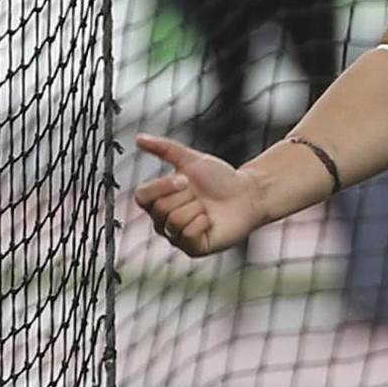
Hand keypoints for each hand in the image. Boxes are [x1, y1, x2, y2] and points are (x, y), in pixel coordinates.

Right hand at [132, 134, 267, 255]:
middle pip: (161, 208)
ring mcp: (177, 236)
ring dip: (197, 208)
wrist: (248, 194)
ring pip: (175, 221)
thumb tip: (139, 138)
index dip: (161, 186)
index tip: (185, 178)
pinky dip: (203, 222)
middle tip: (201, 194)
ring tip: (207, 207)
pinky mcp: (193, 248)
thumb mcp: (192, 160)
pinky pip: (188, 235)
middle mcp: (164, 220)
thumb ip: (165, 149)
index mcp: (159, 200)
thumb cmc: (220, 178)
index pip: (142, 196)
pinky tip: (211, 220)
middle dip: (187, 196)